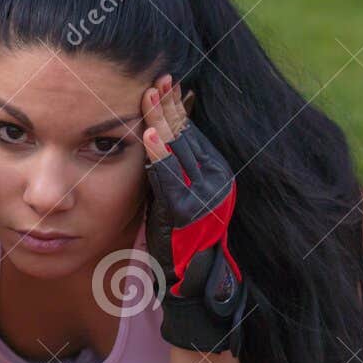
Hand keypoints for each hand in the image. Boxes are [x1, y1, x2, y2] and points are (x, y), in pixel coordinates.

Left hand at [141, 75, 248, 352]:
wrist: (196, 287)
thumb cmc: (180, 243)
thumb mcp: (176, 200)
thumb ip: (170, 172)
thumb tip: (154, 140)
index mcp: (213, 175)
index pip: (191, 133)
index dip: (175, 106)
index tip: (161, 79)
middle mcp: (215, 182)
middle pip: (187, 134)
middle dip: (169, 104)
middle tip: (155, 75)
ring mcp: (205, 197)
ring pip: (181, 150)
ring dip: (163, 120)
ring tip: (149, 93)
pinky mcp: (190, 213)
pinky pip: (171, 179)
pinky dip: (159, 156)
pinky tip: (146, 135)